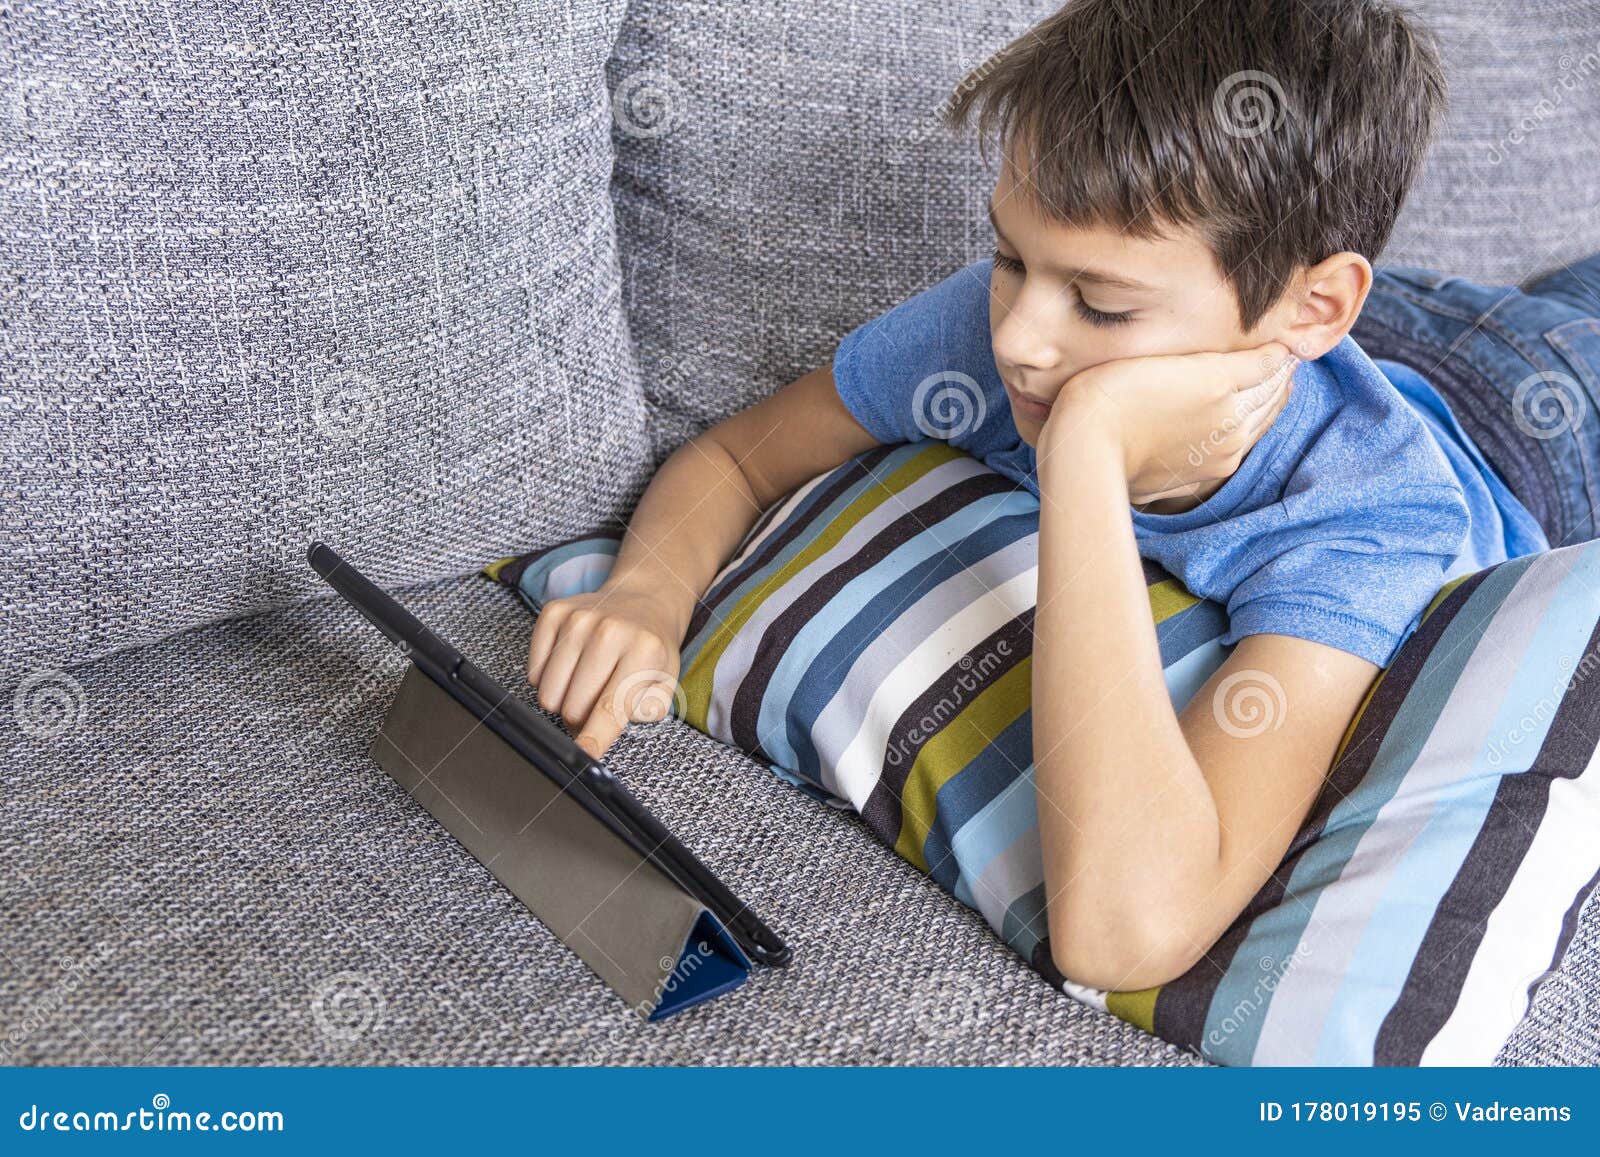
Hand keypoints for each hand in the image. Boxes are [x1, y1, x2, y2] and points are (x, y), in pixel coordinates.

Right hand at [525, 584, 685, 758]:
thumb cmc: (652, 648)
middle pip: (573, 707)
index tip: (583, 754)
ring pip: (548, 693)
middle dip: (582, 718)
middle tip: (597, 703)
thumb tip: (606, 728)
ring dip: (563, 700)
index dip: (594, 736)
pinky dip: (548, 678)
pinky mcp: (553, 612)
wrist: (643, 600)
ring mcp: (577, 619)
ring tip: (586, 683)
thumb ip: (645, 712)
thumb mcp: (666, 682)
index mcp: (643, 651)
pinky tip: (571, 664)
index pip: (610, 705)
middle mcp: (608, 631)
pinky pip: (533, 672)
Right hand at [1038, 342, 1296, 503]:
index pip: (1270, 367)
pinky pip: (1234, 451)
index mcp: (1227, 392)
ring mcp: (1216, 456)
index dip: (1279, 352)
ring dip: (1266, 405)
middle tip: (1284, 361)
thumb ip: (1238, 360)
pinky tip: (1234, 423)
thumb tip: (1282, 352)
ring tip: (1269, 386)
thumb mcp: (1181, 364)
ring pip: (1256, 426)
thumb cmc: (1116, 394)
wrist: (1085, 448)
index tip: (1284, 341)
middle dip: (1278, 378)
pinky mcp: (1196, 476)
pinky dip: (1244, 432)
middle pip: (1269, 398)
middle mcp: (1231, 428)